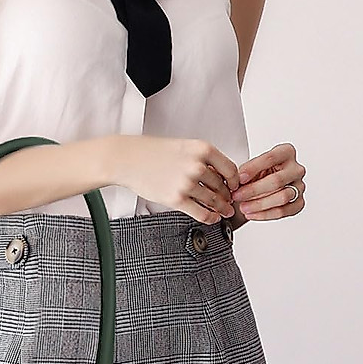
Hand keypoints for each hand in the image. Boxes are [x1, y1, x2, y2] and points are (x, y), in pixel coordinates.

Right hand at [113, 136, 240, 224]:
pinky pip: (201, 213)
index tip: (234, 186)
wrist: (127, 159)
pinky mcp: (176, 199)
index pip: (230, 169)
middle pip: (223, 186)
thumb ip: (202, 158)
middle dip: (227, 196)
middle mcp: (197, 166)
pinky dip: (210, 217)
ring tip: (224, 211)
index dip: (235, 180)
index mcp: (202, 149)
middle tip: (230, 201)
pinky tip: (213, 217)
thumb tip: (219, 174)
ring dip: (221, 208)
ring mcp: (187, 183)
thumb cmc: (152, 152)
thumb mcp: (183, 146)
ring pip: (214, 201)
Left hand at [230, 142, 305, 221]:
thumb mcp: (252, 166)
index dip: (253, 169)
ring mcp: (300, 186)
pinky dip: (265, 215)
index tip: (239, 178)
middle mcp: (296, 169)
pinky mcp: (299, 203)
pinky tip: (252, 214)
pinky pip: (284, 211)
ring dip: (259, 204)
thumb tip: (237, 180)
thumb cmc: (261, 172)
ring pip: (282, 197)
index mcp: (286, 152)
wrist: (267, 184)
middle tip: (237, 195)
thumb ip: (247, 171)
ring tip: (243, 207)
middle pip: (277, 181)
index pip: (270, 159)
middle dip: (254, 190)